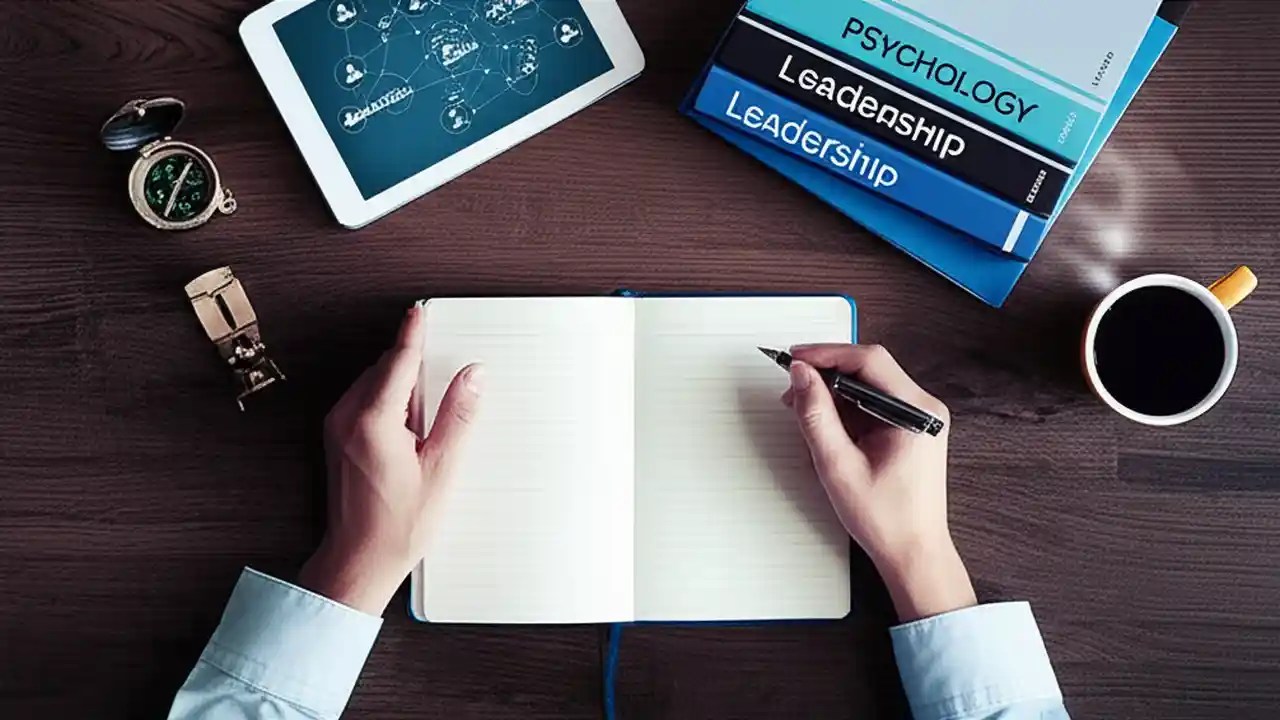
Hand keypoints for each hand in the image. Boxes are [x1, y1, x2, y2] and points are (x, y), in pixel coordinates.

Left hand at [298, 305, 482, 614]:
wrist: (358, 561)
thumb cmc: (397, 526)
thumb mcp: (442, 469)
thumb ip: (458, 416)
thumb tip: (472, 377)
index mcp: (373, 420)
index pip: (398, 361)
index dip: (414, 334)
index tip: (420, 312)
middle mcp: (347, 418)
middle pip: (385, 369)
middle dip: (413, 365)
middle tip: (444, 380)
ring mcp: (337, 428)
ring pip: (373, 384)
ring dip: (401, 386)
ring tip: (427, 421)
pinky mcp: (336, 439)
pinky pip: (364, 403)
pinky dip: (387, 402)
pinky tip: (409, 430)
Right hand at [783, 344, 974, 621]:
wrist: (914, 553)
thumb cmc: (886, 520)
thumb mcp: (838, 466)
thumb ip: (816, 416)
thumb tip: (801, 376)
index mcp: (916, 413)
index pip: (869, 360)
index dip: (827, 353)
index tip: (795, 358)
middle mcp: (924, 409)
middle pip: (869, 368)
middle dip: (826, 372)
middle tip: (792, 385)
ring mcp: (919, 418)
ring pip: (869, 384)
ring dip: (834, 391)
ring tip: (801, 407)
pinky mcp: (910, 429)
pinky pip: (873, 403)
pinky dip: (846, 407)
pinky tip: (824, 422)